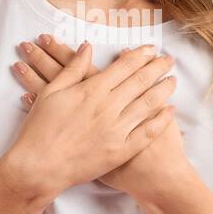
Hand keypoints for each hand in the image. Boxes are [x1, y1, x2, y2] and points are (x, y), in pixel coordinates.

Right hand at [12, 34, 189, 201]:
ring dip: (164, 89)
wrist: (39, 166)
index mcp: (91, 90)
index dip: (140, 55)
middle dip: (157, 67)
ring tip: (173, 80)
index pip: (123, 66)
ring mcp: (117, 129)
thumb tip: (87, 47)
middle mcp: (108, 107)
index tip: (151, 49)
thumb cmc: (40, 129)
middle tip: (169, 59)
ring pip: (148, 104)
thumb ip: (73, 68)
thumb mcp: (52, 92)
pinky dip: (161, 120)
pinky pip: (147, 132)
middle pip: (140, 81)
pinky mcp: (121, 151)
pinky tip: (170, 111)